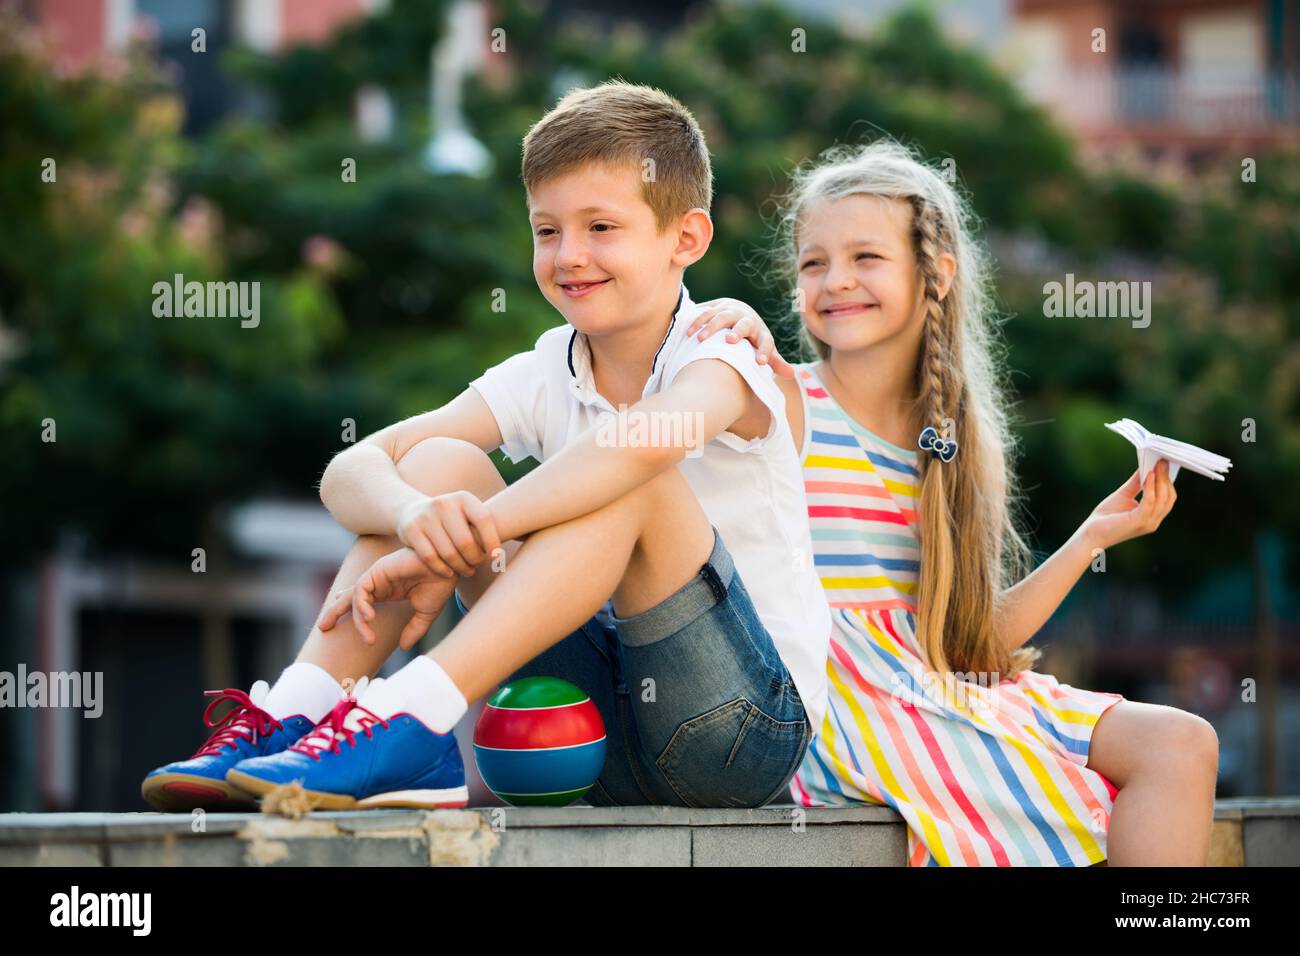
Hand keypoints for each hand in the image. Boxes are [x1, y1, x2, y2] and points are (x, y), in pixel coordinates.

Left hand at [316, 547, 455, 648]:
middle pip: (350, 597)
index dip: (350, 611)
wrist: (450, 566)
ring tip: (369, 638)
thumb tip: (403, 648)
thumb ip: (413, 629)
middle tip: (322, 628)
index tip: (336, 623)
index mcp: (388, 589)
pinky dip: (362, 606)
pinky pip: (361, 590)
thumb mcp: (425, 613)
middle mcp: (380, 581)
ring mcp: (378, 574)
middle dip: (334, 611)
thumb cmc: (441, 583)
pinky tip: (369, 618)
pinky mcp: (378, 569)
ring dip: (359, 620)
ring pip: (356, 598)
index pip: (363, 600)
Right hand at [396, 491, 500, 578]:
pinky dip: (442, 569)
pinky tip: (449, 573)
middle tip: (477, 565)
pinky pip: (430, 557)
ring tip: (467, 571)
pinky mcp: (411, 529)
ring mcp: (426, 516)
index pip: (483, 519)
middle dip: (475, 559)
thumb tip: (501, 554)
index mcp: (463, 498)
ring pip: (448, 552)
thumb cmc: (451, 519)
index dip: (492, 541)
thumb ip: (482, 527)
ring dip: (460, 567)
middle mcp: (444, 504)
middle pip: (466, 541)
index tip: (496, 557)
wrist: (412, 511)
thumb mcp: (466, 514)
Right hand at [684, 298, 794, 378]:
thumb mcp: (763, 346)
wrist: (739, 310)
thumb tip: (791, 374)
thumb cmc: (752, 336)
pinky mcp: (716, 307)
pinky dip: (697, 322)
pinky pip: (706, 312)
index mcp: (760, 332)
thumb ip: (775, 360)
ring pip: (722, 316)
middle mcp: (747, 319)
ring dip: (711, 327)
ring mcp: (731, 311)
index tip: (760, 363)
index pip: (766, 340)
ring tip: (700, 339)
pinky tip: (688, 334)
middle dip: (737, 331)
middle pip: (744, 324)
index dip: (764, 350)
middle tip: (730, 341)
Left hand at [1084, 459, 1176, 550]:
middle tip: (1162, 461)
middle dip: (1166, 478)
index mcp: (1152, 515)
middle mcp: (1154, 520)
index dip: (1168, 480)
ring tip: (1156, 465)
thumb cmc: (1106, 516)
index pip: (1168, 497)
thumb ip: (1136, 483)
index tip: (1164, 463)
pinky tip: (1148, 475)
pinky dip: (1151, 487)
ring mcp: (1148, 522)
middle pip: (1168, 497)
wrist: (1091, 533)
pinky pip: (1150, 502)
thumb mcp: (1124, 495)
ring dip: (1160, 480)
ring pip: (1162, 498)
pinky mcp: (1139, 521)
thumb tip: (1146, 466)